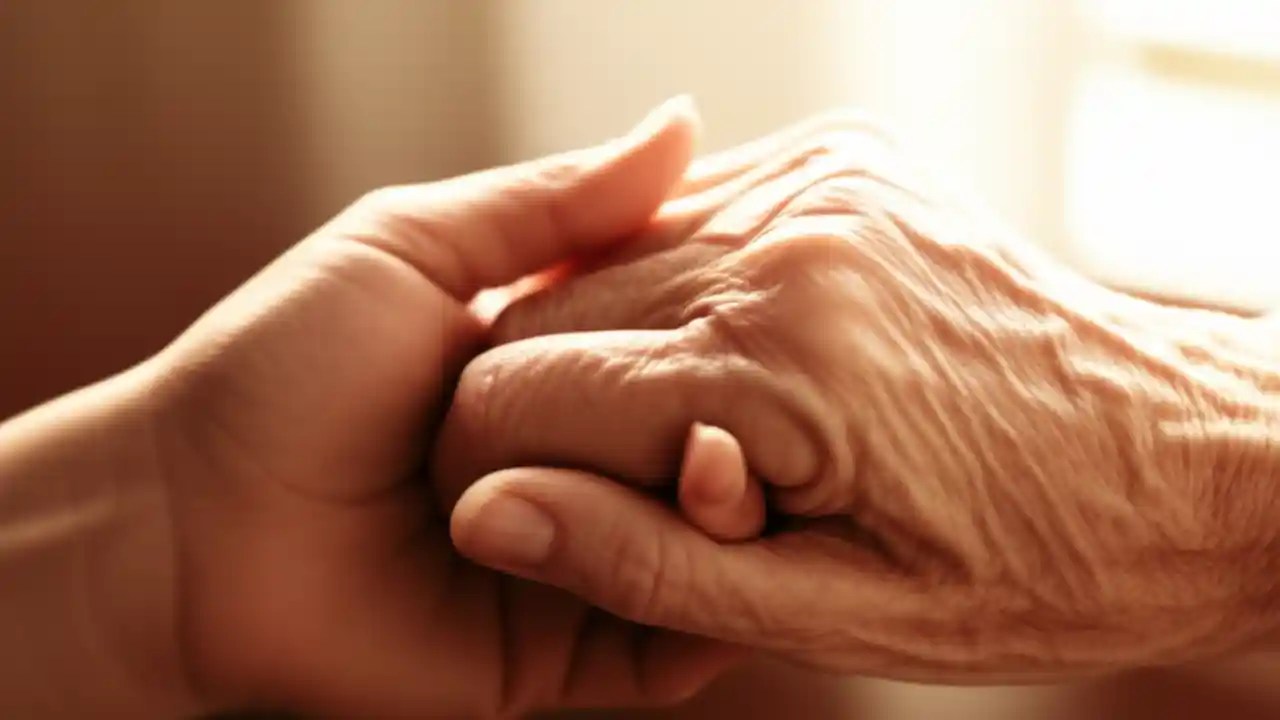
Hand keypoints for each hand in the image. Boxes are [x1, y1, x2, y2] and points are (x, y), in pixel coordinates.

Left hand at [131, 99, 770, 716]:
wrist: (182, 530)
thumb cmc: (279, 370)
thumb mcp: (415, 246)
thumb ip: (551, 202)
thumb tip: (683, 125)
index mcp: (563, 368)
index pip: (691, 348)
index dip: (740, 329)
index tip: (780, 303)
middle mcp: (582, 461)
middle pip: (710, 452)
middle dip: (744, 429)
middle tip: (759, 401)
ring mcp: (580, 558)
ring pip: (704, 549)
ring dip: (729, 513)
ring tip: (709, 469)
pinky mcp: (561, 650)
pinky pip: (662, 643)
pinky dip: (705, 612)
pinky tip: (715, 558)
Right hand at [439, 114, 1279, 681]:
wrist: (1192, 459)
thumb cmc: (1034, 563)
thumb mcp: (838, 617)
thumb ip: (645, 563)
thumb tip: (488, 512)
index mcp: (778, 363)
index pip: (517, 397)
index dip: (494, 473)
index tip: (531, 521)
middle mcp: (787, 242)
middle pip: (548, 319)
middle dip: (547, 413)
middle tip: (623, 488)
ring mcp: (818, 182)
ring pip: (605, 261)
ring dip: (607, 347)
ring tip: (694, 428)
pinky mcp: (841, 162)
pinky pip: (682, 216)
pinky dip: (667, 288)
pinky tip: (723, 355)